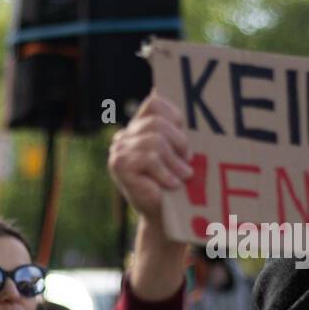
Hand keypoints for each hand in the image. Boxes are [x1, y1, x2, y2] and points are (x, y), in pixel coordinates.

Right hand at [107, 92, 193, 225]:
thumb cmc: (176, 184)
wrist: (165, 216)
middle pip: (156, 122)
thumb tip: (168, 93)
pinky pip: (149, 158)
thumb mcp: (179, 153)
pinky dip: (165, 172)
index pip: (154, 103)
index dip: (174, 116)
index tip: (186, 139)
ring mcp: (119, 150)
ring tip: (185, 175)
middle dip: (179, 141)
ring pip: (154, 141)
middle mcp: (125, 136)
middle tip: (189, 160)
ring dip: (175, 161)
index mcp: (138, 129)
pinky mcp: (119, 165)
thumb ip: (177, 132)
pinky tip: (173, 184)